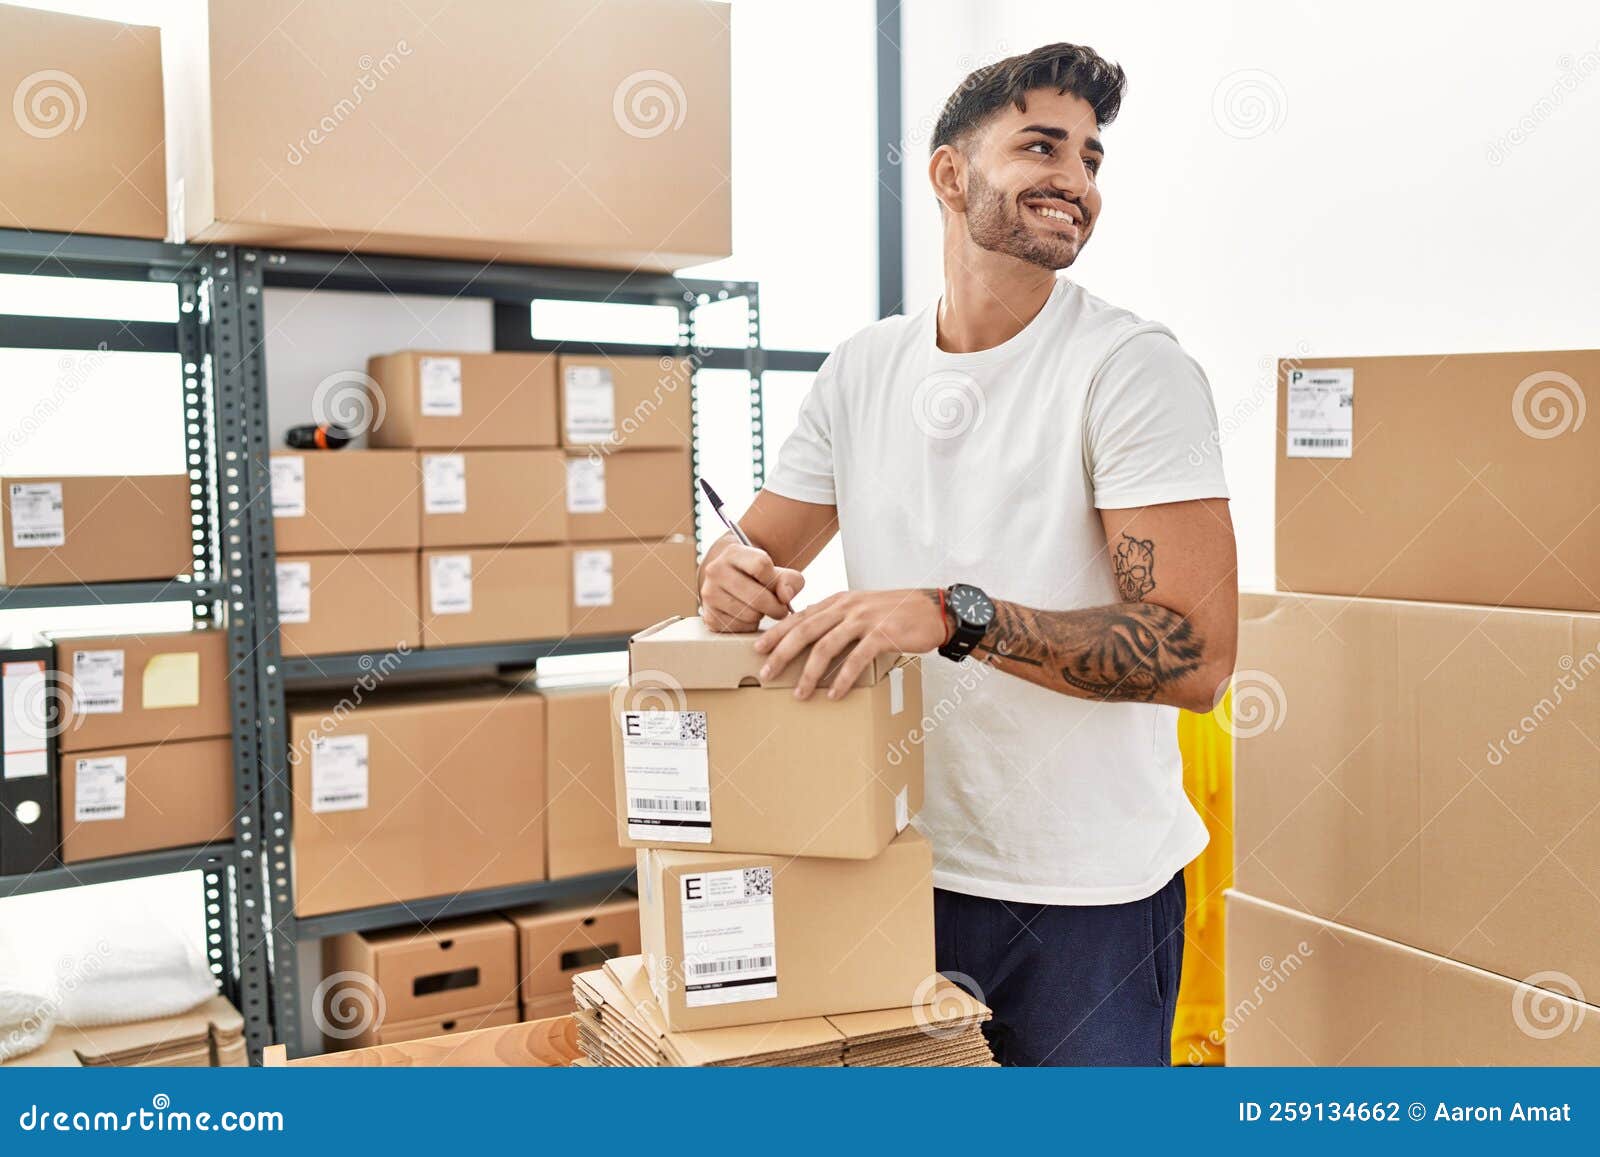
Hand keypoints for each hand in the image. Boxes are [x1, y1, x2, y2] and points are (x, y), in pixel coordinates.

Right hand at [699, 543, 805, 632]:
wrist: (733, 582)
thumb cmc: (761, 577)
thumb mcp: (779, 571)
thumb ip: (790, 581)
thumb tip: (785, 597)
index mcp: (733, 553)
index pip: (761, 565)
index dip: (776, 581)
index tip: (778, 588)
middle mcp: (715, 571)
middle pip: (757, 596)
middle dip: (775, 607)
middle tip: (780, 609)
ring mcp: (709, 594)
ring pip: (749, 614)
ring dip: (762, 616)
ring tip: (760, 609)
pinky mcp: (709, 616)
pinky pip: (739, 628)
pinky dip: (749, 626)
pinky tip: (748, 616)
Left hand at [754, 589, 949, 698]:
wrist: (933, 610)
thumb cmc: (896, 613)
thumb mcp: (862, 608)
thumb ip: (838, 619)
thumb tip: (812, 639)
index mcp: (839, 601)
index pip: (800, 616)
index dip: (777, 633)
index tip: (758, 648)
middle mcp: (847, 607)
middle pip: (805, 630)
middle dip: (782, 652)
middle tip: (766, 672)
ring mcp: (864, 619)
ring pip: (826, 646)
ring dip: (810, 672)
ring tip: (800, 693)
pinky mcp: (882, 634)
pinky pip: (856, 658)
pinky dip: (843, 678)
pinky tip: (834, 694)